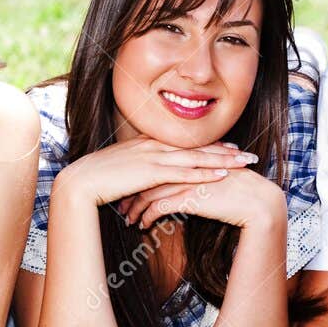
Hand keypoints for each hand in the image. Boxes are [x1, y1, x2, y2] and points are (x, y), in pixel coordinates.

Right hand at [56, 137, 256, 208]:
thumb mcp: (122, 173)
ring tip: (244, 163)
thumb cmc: (96, 181)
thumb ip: (138, 172)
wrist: (79, 182)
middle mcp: (153, 146)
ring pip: (195, 157)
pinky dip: (204, 172)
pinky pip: (183, 172)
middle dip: (224, 151)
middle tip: (248, 154)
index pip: (185, 144)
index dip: (209, 146)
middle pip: (196, 147)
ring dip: (223, 160)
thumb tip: (148, 182)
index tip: (229, 148)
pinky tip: (222, 174)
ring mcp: (152, 157)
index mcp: (146, 144)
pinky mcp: (150, 172)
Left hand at [121, 171, 285, 231]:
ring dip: (135, 208)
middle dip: (130, 193)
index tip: (129, 189)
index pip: (154, 165)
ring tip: (128, 219)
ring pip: (148, 193)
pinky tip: (142, 226)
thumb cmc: (238, 192)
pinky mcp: (188, 199)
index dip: (139, 178)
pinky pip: (158, 208)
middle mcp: (184, 167)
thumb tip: (182, 183)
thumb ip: (195, 176)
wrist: (257, 202)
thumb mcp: (212, 178)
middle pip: (146, 178)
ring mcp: (185, 182)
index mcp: (188, 158)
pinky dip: (146, 218)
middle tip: (120, 204)